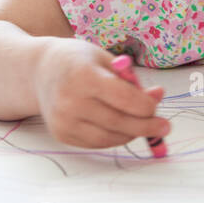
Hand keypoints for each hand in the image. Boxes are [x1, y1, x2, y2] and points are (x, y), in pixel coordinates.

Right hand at [34, 39, 171, 149]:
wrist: (38, 71)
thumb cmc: (77, 60)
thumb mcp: (104, 59)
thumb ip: (130, 79)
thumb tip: (158, 96)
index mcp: (83, 75)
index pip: (124, 99)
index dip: (146, 106)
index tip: (156, 106)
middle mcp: (70, 101)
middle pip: (119, 122)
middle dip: (147, 126)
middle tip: (164, 127)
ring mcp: (64, 121)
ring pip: (110, 137)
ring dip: (132, 133)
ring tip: (142, 124)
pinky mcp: (61, 134)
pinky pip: (97, 143)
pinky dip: (114, 137)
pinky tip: (122, 127)